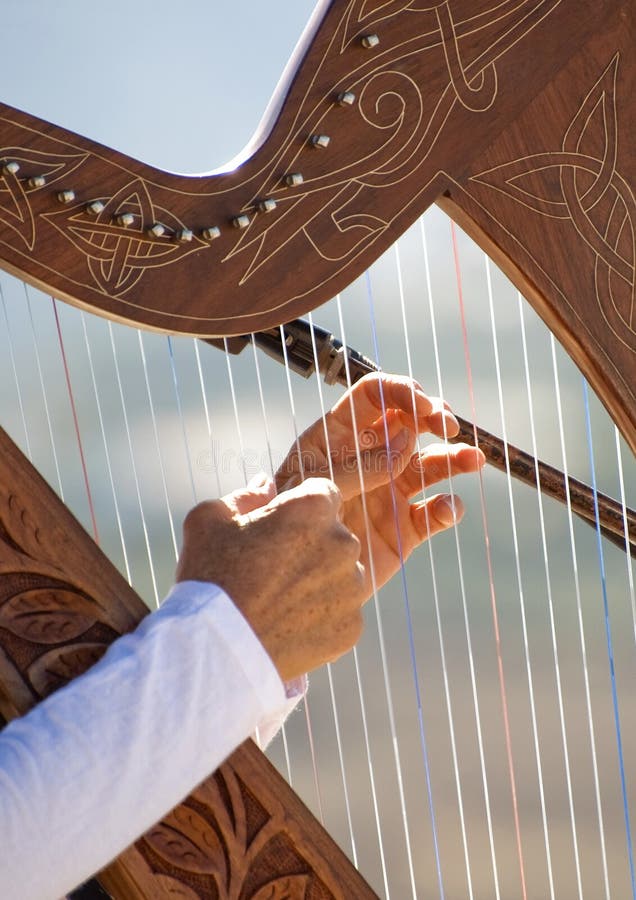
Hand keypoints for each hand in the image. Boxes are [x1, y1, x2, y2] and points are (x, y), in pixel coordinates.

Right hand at [176, 475, 364, 680]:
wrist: (215, 649)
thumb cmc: (210, 577)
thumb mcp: (210, 519)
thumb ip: (245, 494)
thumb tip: (266, 484)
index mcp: (313, 509)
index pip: (323, 494)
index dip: (300, 510)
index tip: (279, 529)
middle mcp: (343, 544)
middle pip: (335, 536)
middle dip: (312, 546)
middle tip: (273, 570)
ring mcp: (351, 588)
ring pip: (341, 576)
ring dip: (319, 582)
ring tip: (279, 601)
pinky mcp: (351, 627)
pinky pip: (341, 614)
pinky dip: (321, 617)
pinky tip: (288, 625)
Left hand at [276, 373, 484, 592]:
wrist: (289, 583)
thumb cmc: (285, 524)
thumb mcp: (315, 486)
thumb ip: (360, 463)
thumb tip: (406, 438)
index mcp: (338, 436)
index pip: (374, 396)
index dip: (402, 393)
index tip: (425, 408)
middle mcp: (369, 457)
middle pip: (411, 421)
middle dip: (435, 415)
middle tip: (449, 427)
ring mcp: (389, 491)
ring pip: (431, 464)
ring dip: (455, 457)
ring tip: (473, 460)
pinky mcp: (404, 528)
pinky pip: (435, 513)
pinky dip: (448, 509)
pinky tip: (446, 510)